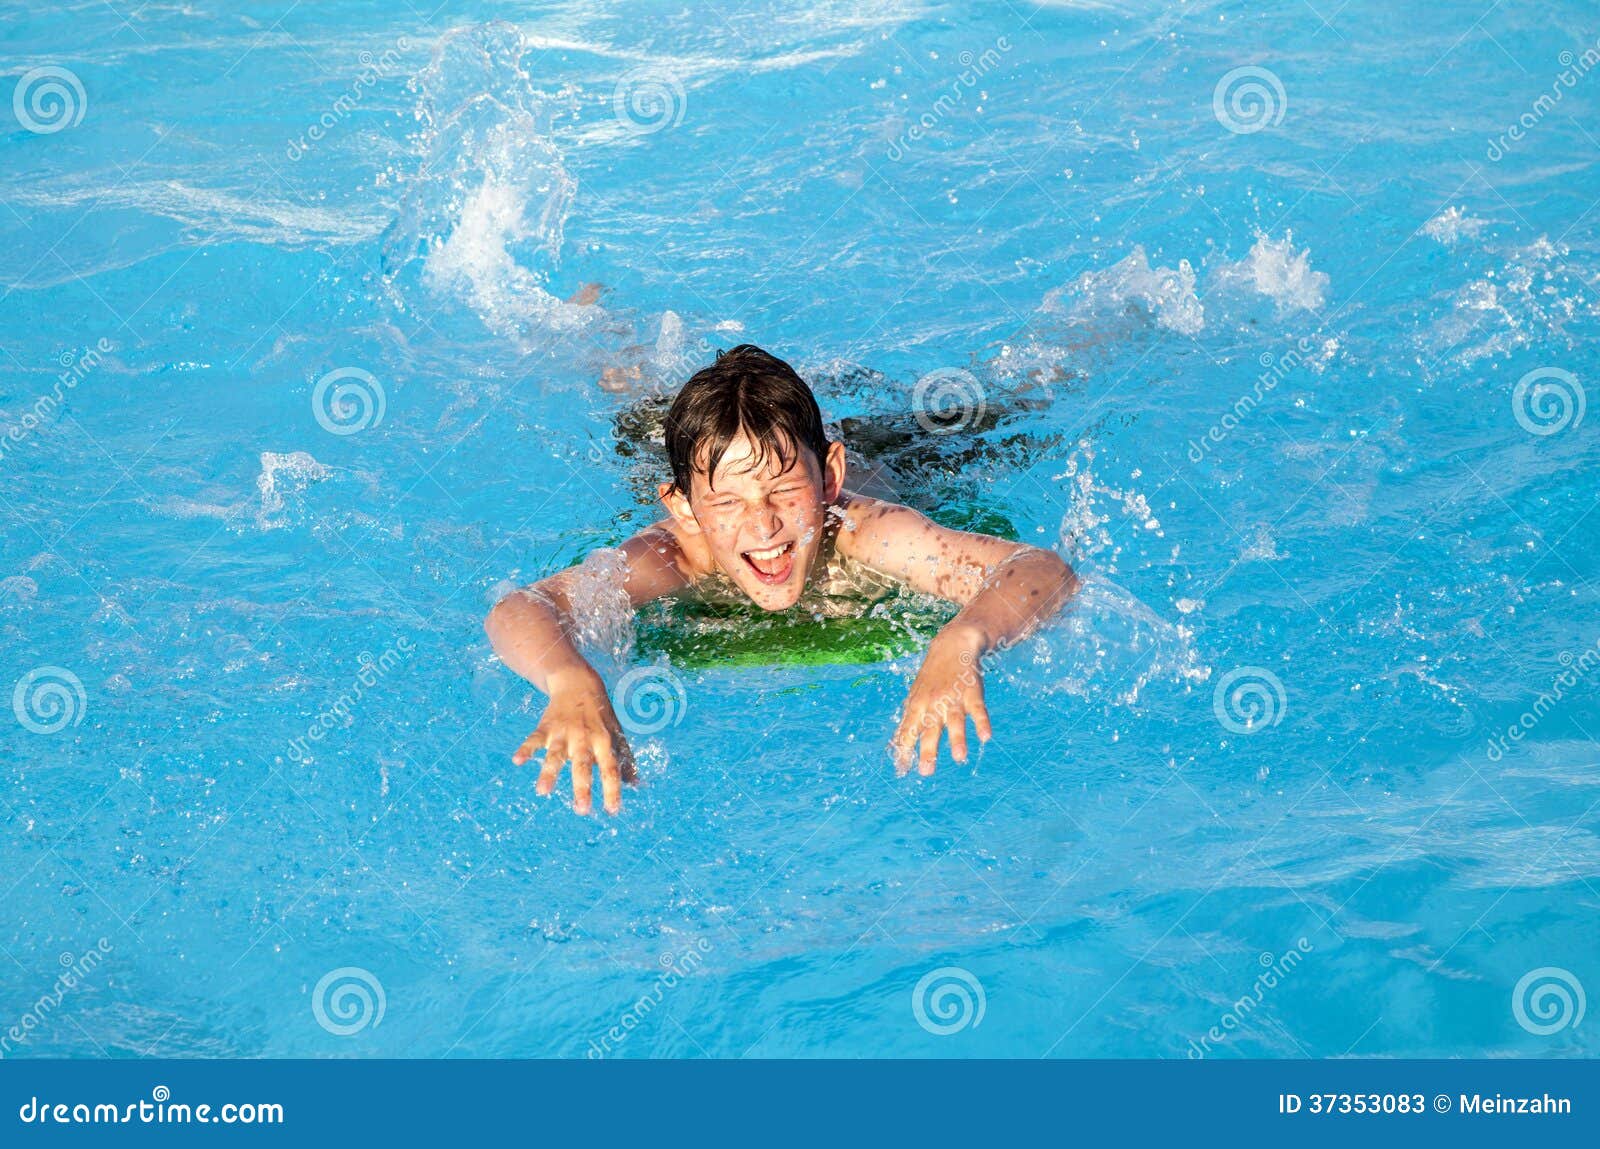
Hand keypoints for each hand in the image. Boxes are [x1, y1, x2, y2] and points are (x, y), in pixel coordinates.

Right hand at [512, 678, 637, 814]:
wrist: (579, 683)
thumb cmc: (601, 716)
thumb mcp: (616, 734)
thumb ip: (624, 760)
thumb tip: (636, 784)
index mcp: (604, 742)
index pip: (610, 769)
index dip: (612, 789)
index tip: (612, 810)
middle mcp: (584, 738)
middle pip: (583, 765)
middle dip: (582, 787)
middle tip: (581, 810)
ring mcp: (564, 732)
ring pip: (556, 755)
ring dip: (549, 773)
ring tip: (542, 792)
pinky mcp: (546, 727)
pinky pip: (534, 739)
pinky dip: (525, 749)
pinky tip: (517, 760)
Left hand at [891, 628, 992, 775]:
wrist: (953, 645)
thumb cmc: (932, 677)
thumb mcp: (915, 696)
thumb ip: (908, 721)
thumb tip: (896, 745)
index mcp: (917, 705)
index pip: (908, 730)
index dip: (905, 749)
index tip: (903, 770)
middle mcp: (934, 703)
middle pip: (930, 729)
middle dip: (928, 750)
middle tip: (927, 772)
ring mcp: (954, 698)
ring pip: (955, 721)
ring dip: (957, 739)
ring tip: (959, 759)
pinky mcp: (972, 693)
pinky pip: (978, 710)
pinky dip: (982, 723)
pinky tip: (985, 737)